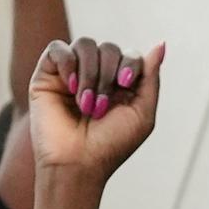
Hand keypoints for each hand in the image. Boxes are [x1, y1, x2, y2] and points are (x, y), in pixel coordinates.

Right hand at [23, 37, 166, 179]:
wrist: (77, 164)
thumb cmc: (110, 145)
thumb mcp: (142, 114)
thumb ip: (151, 78)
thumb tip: (161, 44)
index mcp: (119, 83)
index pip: (129, 54)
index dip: (130, 64)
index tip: (125, 84)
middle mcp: (96, 74)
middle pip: (109, 48)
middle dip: (108, 76)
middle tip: (101, 108)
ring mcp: (71, 73)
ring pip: (85, 45)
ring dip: (90, 75)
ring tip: (85, 105)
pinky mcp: (47, 74)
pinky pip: (57, 47)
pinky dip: (67, 64)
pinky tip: (69, 87)